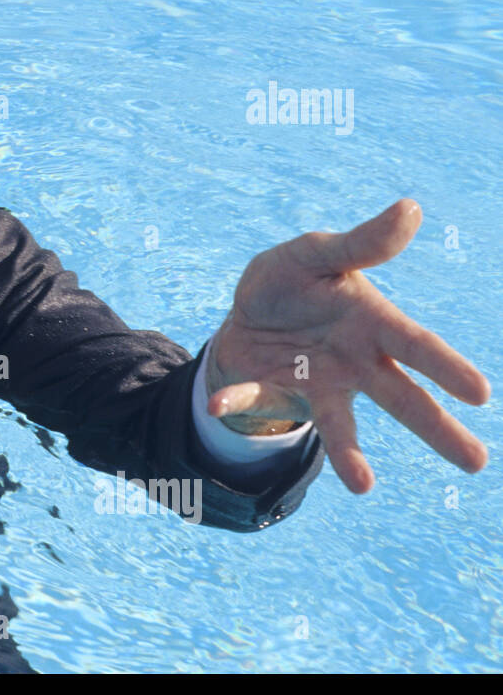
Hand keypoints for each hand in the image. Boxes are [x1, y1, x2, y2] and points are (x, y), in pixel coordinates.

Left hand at [205, 198, 489, 493]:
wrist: (247, 310)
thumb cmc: (296, 280)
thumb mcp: (318, 253)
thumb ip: (360, 243)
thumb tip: (411, 209)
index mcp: (372, 323)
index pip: (414, 345)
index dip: (445, 367)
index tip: (480, 393)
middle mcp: (355, 363)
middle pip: (400, 398)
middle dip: (436, 428)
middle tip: (476, 462)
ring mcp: (318, 385)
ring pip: (339, 423)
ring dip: (348, 452)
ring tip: (363, 486)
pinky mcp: (274, 393)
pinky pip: (253, 398)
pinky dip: (236, 401)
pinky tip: (218, 406)